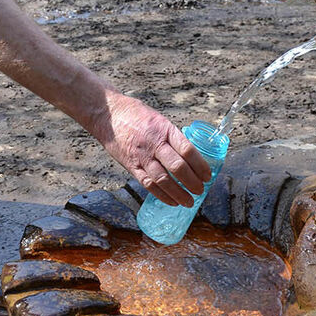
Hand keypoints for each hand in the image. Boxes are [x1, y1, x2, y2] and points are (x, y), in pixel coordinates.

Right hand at [95, 91, 211, 207]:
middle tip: (201, 190)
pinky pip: (148, 184)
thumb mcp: (160, 120)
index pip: (188, 150)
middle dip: (192, 182)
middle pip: (177, 167)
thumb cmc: (136, 115)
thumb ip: (174, 137)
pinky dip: (162, 195)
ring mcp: (142, 156)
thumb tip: (192, 156)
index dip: (200, 165)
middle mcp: (154, 144)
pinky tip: (172, 201)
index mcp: (165, 130)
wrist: (107, 114)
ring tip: (189, 201)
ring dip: (179, 193)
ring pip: (163, 179)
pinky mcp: (131, 166)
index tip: (208, 175)